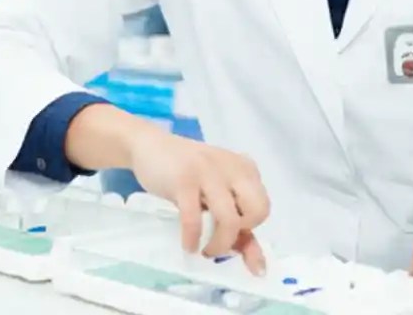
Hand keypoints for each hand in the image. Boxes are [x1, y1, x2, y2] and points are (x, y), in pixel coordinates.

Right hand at [126, 127, 270, 274]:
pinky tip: (188, 245)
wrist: (150, 146)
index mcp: (245, 169)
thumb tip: (256, 265)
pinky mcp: (184, 179)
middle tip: (222, 239)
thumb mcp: (216, 194)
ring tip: (205, 251)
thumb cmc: (186, 174)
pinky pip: (194, 218)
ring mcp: (208, 172)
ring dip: (219, 245)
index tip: (230, 239)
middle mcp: (233, 167)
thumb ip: (238, 225)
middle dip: (242, 233)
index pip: (263, 207)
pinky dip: (193, 238)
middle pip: (258, 210)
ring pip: (230, 219)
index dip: (249, 228)